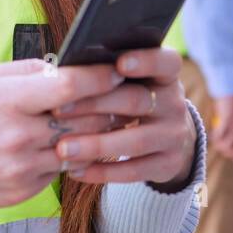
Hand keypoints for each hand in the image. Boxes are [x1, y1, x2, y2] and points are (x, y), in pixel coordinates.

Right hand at [0, 58, 129, 232]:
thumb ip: (25, 72)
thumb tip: (63, 65)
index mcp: (9, 102)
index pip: (72, 86)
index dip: (101, 76)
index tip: (117, 68)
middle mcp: (19, 136)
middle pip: (87, 120)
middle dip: (111, 105)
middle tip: (130, 93)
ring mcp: (24, 168)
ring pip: (81, 148)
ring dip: (97, 133)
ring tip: (111, 117)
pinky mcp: (25, 190)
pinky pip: (61, 169)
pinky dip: (71, 155)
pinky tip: (77, 143)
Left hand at [44, 47, 197, 190]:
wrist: (170, 139)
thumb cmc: (135, 100)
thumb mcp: (136, 82)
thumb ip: (110, 74)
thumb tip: (65, 71)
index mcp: (166, 76)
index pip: (166, 62)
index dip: (146, 61)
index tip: (119, 63)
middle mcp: (174, 104)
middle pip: (136, 101)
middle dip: (95, 104)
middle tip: (58, 111)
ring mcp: (173, 136)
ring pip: (134, 141)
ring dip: (95, 145)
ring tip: (63, 149)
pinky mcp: (167, 165)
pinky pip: (133, 171)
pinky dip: (102, 172)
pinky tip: (76, 171)